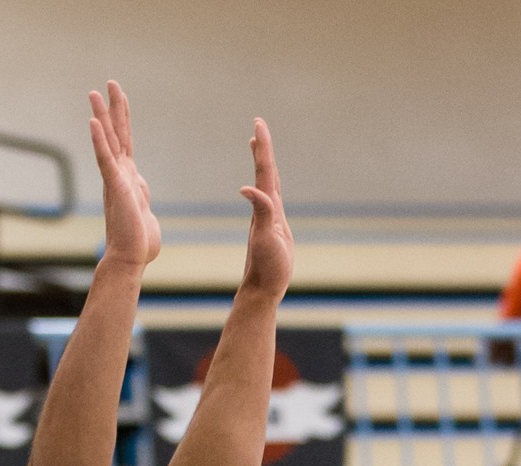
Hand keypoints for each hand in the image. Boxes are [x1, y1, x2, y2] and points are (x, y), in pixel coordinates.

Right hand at [89, 81, 160, 269]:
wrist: (131, 257)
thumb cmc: (140, 242)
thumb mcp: (145, 214)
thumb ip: (142, 202)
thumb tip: (142, 204)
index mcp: (128, 178)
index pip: (125, 142)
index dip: (123, 119)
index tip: (119, 98)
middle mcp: (120, 174)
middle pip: (116, 134)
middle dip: (114, 108)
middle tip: (110, 83)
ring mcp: (116, 178)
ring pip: (108, 141)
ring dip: (102, 116)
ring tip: (94, 93)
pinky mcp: (115, 186)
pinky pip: (105, 159)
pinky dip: (99, 140)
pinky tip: (93, 122)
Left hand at [239, 119, 293, 301]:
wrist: (263, 288)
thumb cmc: (267, 266)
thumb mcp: (266, 238)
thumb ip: (261, 211)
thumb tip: (246, 188)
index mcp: (266, 206)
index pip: (265, 171)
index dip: (263, 147)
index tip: (258, 123)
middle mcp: (266, 209)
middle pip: (265, 172)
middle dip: (263, 149)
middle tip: (258, 126)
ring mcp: (269, 219)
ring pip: (267, 185)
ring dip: (264, 165)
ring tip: (259, 147)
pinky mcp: (274, 230)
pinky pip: (272, 201)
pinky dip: (270, 187)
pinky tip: (267, 187)